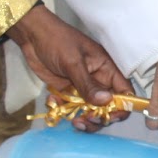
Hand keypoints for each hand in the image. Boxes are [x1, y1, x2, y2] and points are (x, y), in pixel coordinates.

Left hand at [8, 4, 129, 109]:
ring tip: (73, 121)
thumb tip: (105, 101)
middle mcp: (98, 81)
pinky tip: (54, 102)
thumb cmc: (57, 41)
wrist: (33, 36)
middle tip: (86, 120)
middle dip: (99, 117)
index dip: (122, 107)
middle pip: (108, 107)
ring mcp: (83, 88)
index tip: (108, 117)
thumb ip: (88, 84)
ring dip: (83, 119)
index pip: (124, 92)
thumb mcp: (73, 62)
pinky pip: (72, 108)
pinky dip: (64, 111)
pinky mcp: (68, 92)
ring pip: (90, 111)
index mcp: (107, 69)